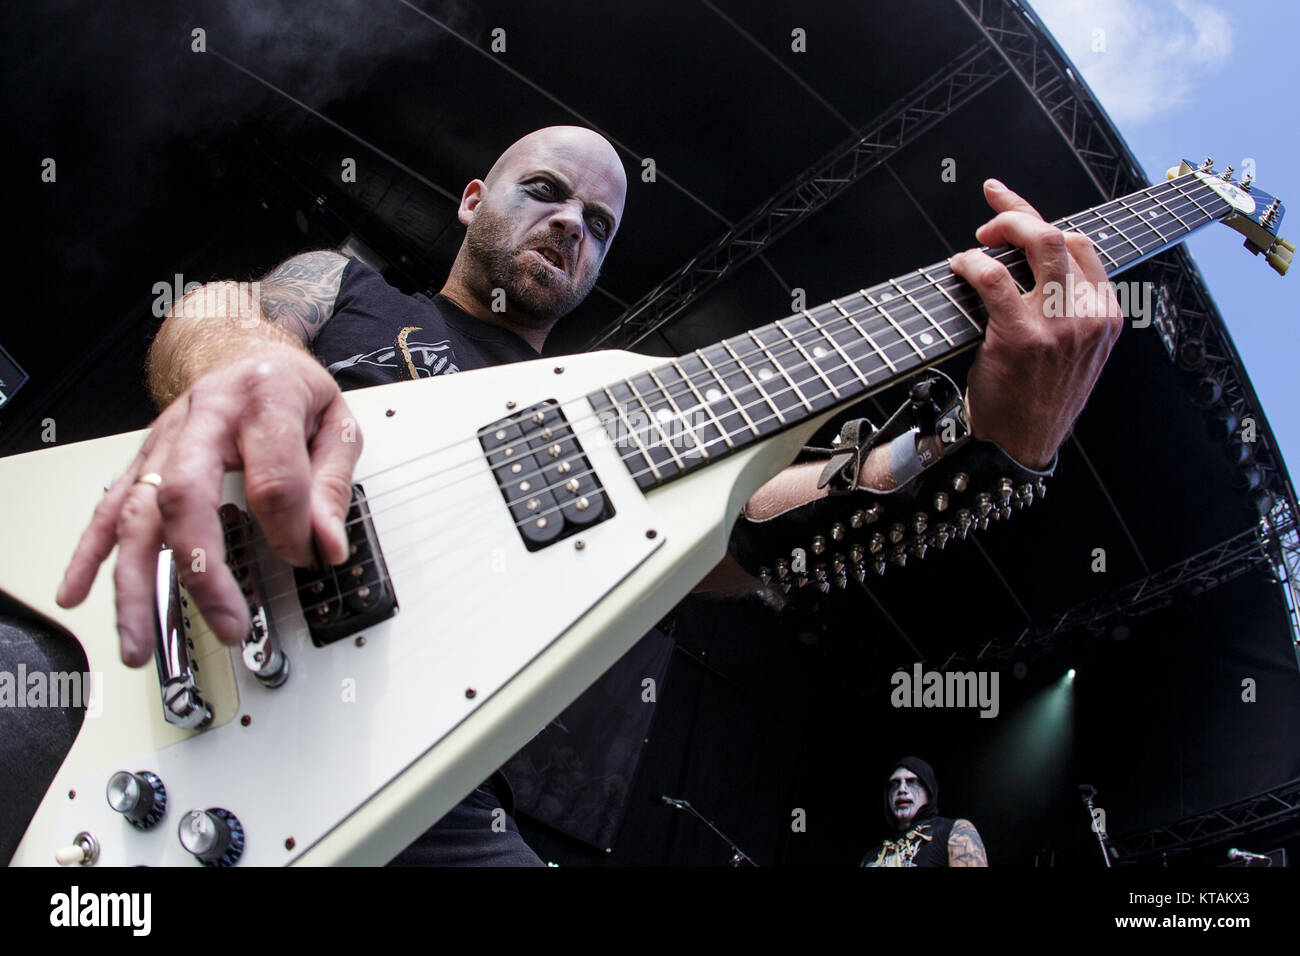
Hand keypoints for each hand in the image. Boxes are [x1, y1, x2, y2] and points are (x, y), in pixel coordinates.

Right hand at [56, 343, 361, 666]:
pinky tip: (78, 593)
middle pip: (188, 496)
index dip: (291, 528)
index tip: (305, 557)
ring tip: (143, 643)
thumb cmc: (290, 388)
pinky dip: (90, 554)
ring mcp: (165, 441)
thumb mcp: (336, 422)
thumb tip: (329, 546)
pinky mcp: (143, 461)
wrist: (243, 352)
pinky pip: (110, 509)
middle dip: (203, 569)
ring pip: (140, 514)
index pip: (274, 478)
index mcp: (264, 401)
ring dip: (138, 583)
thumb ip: (333, 484)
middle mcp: (205, 419)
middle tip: (226, 623)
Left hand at [949, 179, 1123, 468]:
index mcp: (1106, 315)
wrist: (1020, 447)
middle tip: (988, 225)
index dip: (1043, 219)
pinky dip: (973, 263)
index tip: (1013, 211)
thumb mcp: (1074, 352)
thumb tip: (1026, 259)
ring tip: (978, 241)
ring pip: (1038, 242)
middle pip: (1061, 235)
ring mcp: (1059, 325)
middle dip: (1019, 215)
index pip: (1082, 245)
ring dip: (1001, 229)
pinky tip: (962, 267)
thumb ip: (1068, 308)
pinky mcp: (1022, 337)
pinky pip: (996, 277)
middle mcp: (1089, 316)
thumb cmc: (1037, 398)